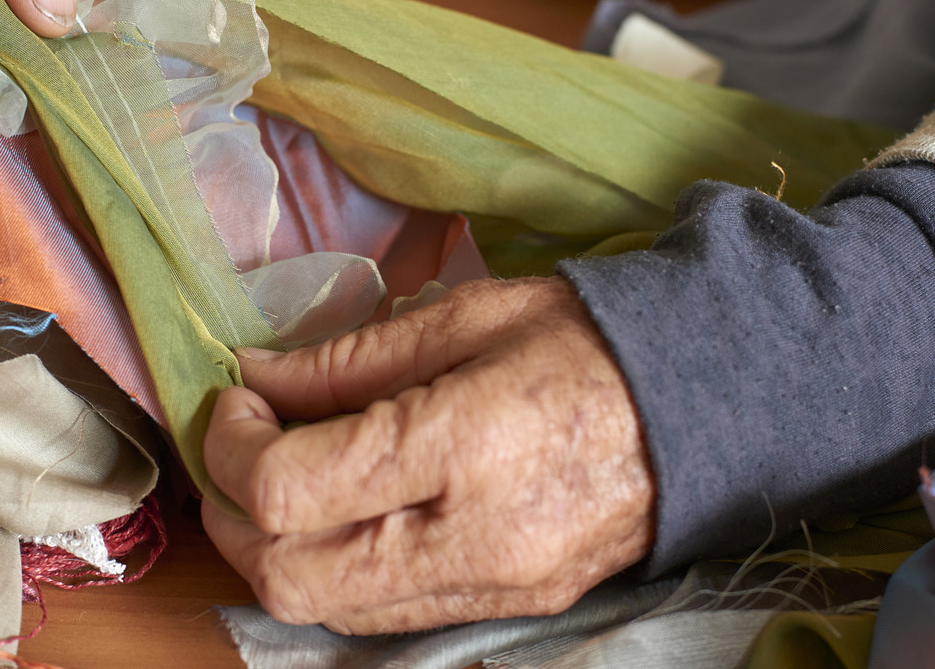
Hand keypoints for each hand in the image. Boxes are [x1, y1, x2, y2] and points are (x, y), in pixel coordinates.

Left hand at [202, 276, 655, 633]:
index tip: (236, 400)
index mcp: (463, 444)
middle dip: (231, 513)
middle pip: (287, 574)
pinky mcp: (509, 608)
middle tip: (237, 447)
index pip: (288, 489)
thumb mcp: (464, 317)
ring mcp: (494, 588)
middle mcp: (473, 537)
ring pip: (325, 610)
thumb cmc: (584, 341)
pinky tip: (338, 516)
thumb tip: (255, 377)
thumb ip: (345, 359)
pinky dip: (333, 574)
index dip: (229, 447)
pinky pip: (381, 618)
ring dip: (274, 551)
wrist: (704, 404)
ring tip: (280, 481)